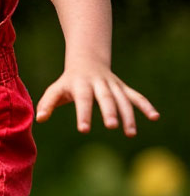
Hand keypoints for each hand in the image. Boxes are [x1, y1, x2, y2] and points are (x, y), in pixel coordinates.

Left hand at [36, 62, 158, 135]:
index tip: (84, 129)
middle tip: (112, 126)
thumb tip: (39, 119)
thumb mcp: (56, 90)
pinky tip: (155, 117)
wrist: (87, 62)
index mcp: (81, 85)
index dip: (84, 114)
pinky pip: (136, 97)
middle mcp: (99, 84)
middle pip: (106, 98)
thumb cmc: (68, 82)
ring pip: (123, 99)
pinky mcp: (123, 88)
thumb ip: (47, 103)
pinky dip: (146, 106)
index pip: (83, 100)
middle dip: (109, 112)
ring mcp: (113, 86)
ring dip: (128, 115)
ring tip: (130, 133)